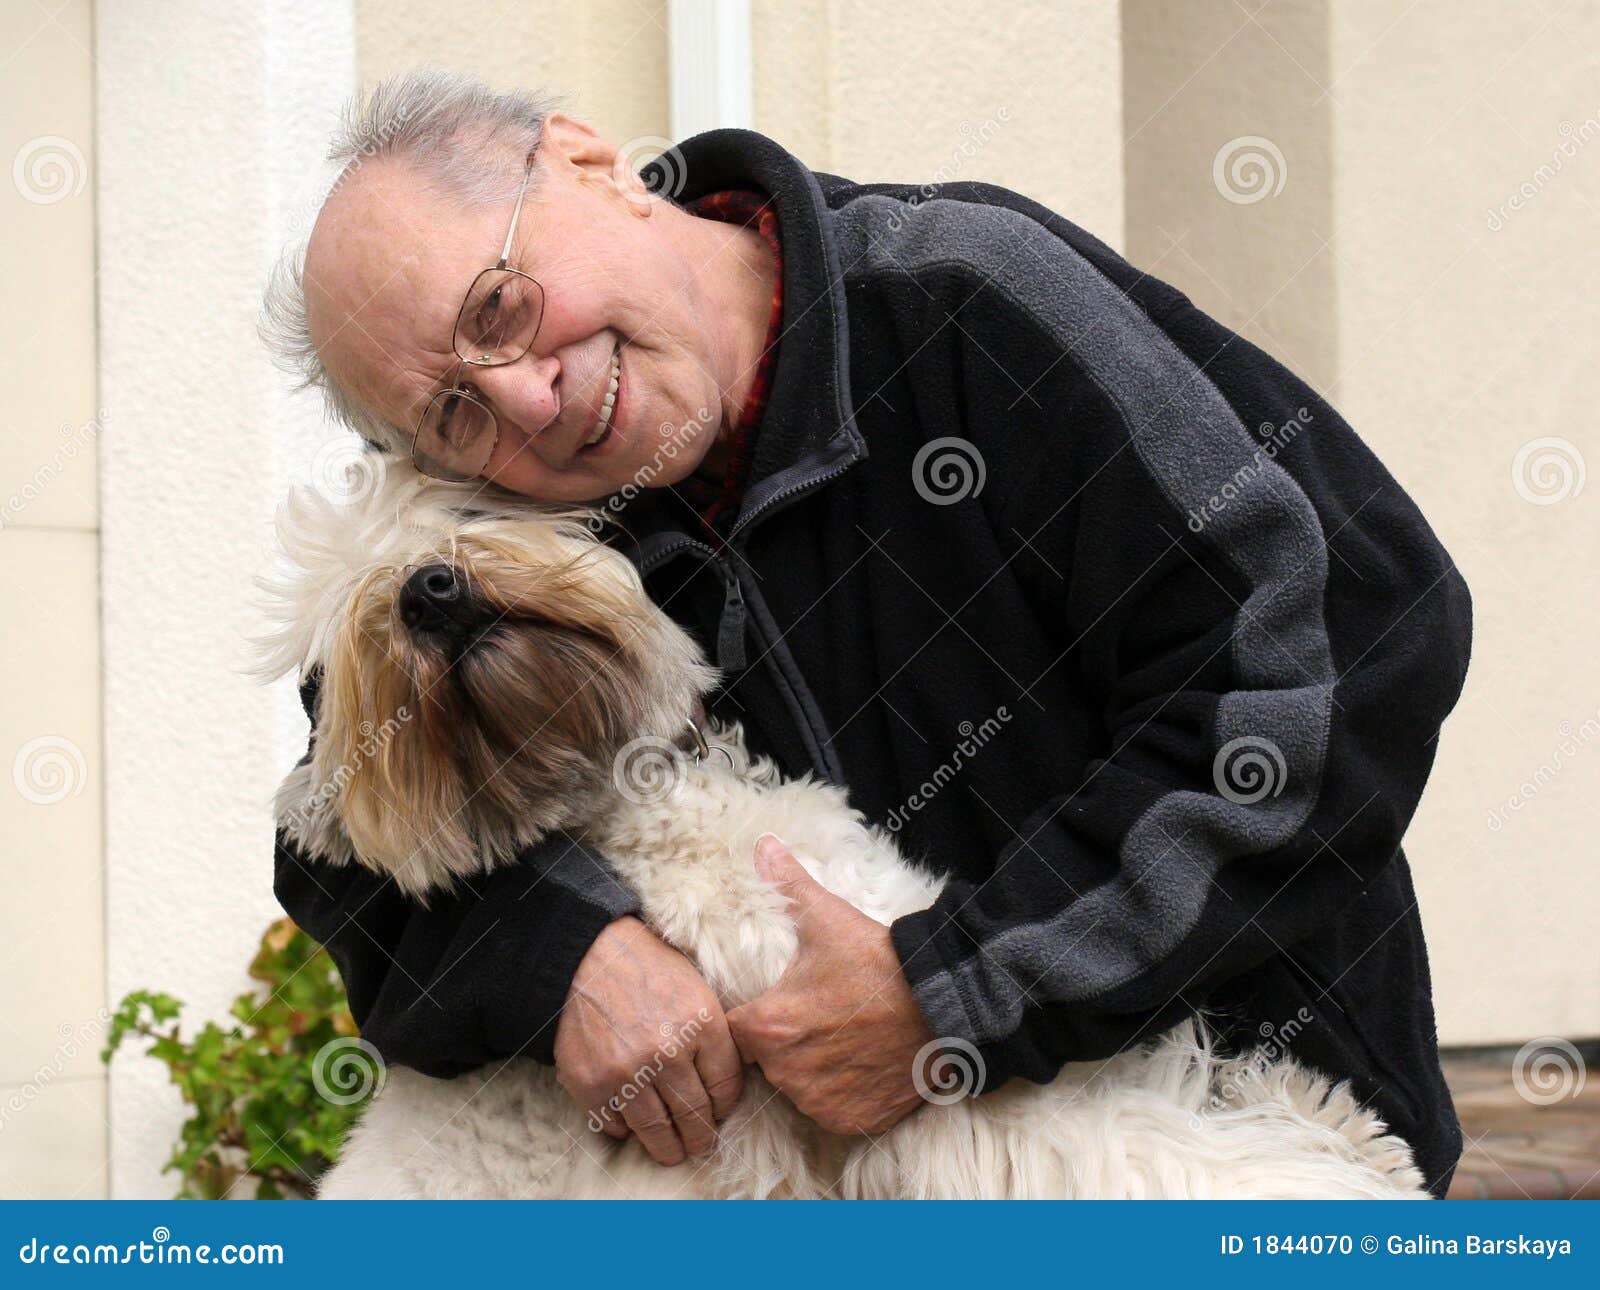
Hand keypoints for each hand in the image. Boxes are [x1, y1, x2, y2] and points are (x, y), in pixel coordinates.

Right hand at [555, 915, 742, 1164]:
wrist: (589, 957)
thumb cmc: (650, 972)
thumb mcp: (699, 992)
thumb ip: (715, 1039)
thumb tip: (726, 1089)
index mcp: (701, 1026)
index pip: (726, 1089)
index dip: (725, 1107)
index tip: (719, 1112)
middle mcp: (666, 1054)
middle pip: (695, 1118)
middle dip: (701, 1138)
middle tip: (701, 1145)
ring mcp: (626, 1073)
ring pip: (657, 1133)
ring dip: (668, 1147)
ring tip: (673, 1150)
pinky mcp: (590, 1084)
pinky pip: (615, 1126)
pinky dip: (626, 1129)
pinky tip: (633, 1122)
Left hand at [727, 836, 937, 1135]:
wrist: (945, 1007)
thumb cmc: (879, 963)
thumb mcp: (828, 919)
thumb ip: (787, 885)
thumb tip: (762, 845)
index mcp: (768, 1027)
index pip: (734, 1032)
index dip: (752, 1017)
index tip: (775, 1005)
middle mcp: (787, 1073)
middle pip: (766, 1062)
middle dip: (783, 1043)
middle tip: (818, 1016)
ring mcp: (821, 1103)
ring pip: (798, 1088)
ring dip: (811, 1070)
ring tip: (843, 1039)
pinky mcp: (853, 1121)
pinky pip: (833, 1111)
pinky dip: (843, 1094)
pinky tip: (862, 1065)